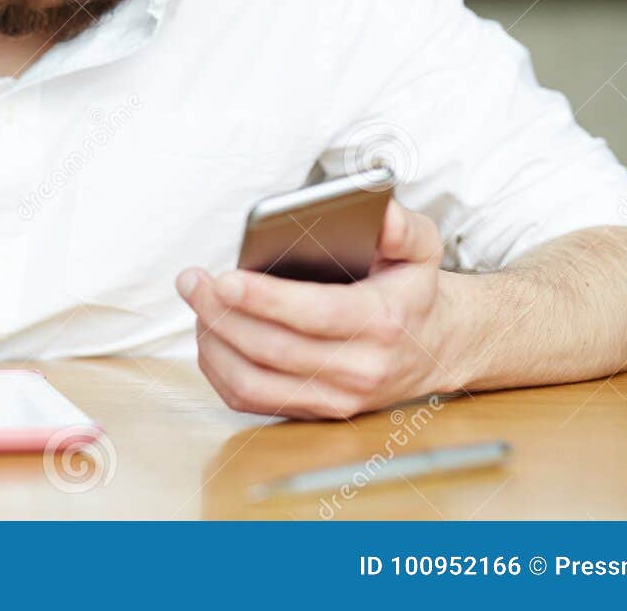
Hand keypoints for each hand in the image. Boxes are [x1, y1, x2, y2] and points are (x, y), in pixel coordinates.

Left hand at [176, 199, 453, 419]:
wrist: (435, 348)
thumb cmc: (412, 289)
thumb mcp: (420, 248)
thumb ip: (401, 226)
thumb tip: (378, 213)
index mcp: (381, 322)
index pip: (316, 315)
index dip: (265, 299)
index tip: (224, 278)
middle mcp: (359, 369)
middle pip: (273, 349)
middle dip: (221, 313)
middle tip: (192, 281)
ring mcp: (336, 398)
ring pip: (253, 382)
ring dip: (213, 343)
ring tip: (197, 303)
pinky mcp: (315, 413)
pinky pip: (250, 401)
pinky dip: (218, 369)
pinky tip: (209, 334)